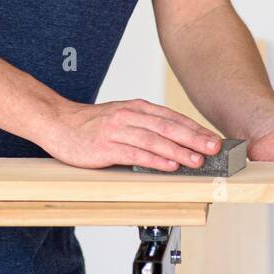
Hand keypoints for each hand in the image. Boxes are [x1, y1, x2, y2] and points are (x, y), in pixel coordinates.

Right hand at [44, 97, 223, 170]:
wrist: (58, 122)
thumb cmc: (90, 125)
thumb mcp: (122, 117)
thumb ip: (145, 125)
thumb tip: (174, 140)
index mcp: (136, 108)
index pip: (172, 117)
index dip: (195, 128)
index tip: (214, 138)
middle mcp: (130, 116)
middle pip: (168, 126)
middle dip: (194, 137)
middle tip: (215, 147)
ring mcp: (117, 130)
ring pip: (154, 140)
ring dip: (178, 150)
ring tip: (197, 160)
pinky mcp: (106, 147)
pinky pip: (135, 154)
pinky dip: (154, 160)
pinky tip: (169, 165)